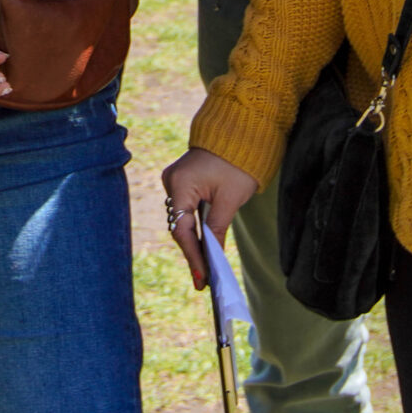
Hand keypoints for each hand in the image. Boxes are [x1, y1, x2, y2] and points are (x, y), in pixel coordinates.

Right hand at [161, 149, 258, 286]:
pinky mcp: (183, 181)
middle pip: (180, 226)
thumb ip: (217, 227)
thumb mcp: (230, 199)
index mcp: (180, 183)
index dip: (193, 256)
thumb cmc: (238, 162)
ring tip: (204, 270)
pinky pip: (185, 210)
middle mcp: (172, 181)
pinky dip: (194, 228)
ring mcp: (175, 180)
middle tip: (204, 281)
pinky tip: (202, 247)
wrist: (240, 131)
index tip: (202, 279)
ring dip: (193, 242)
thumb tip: (213, 254)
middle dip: (193, 252)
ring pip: (182, 219)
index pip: (183, 228)